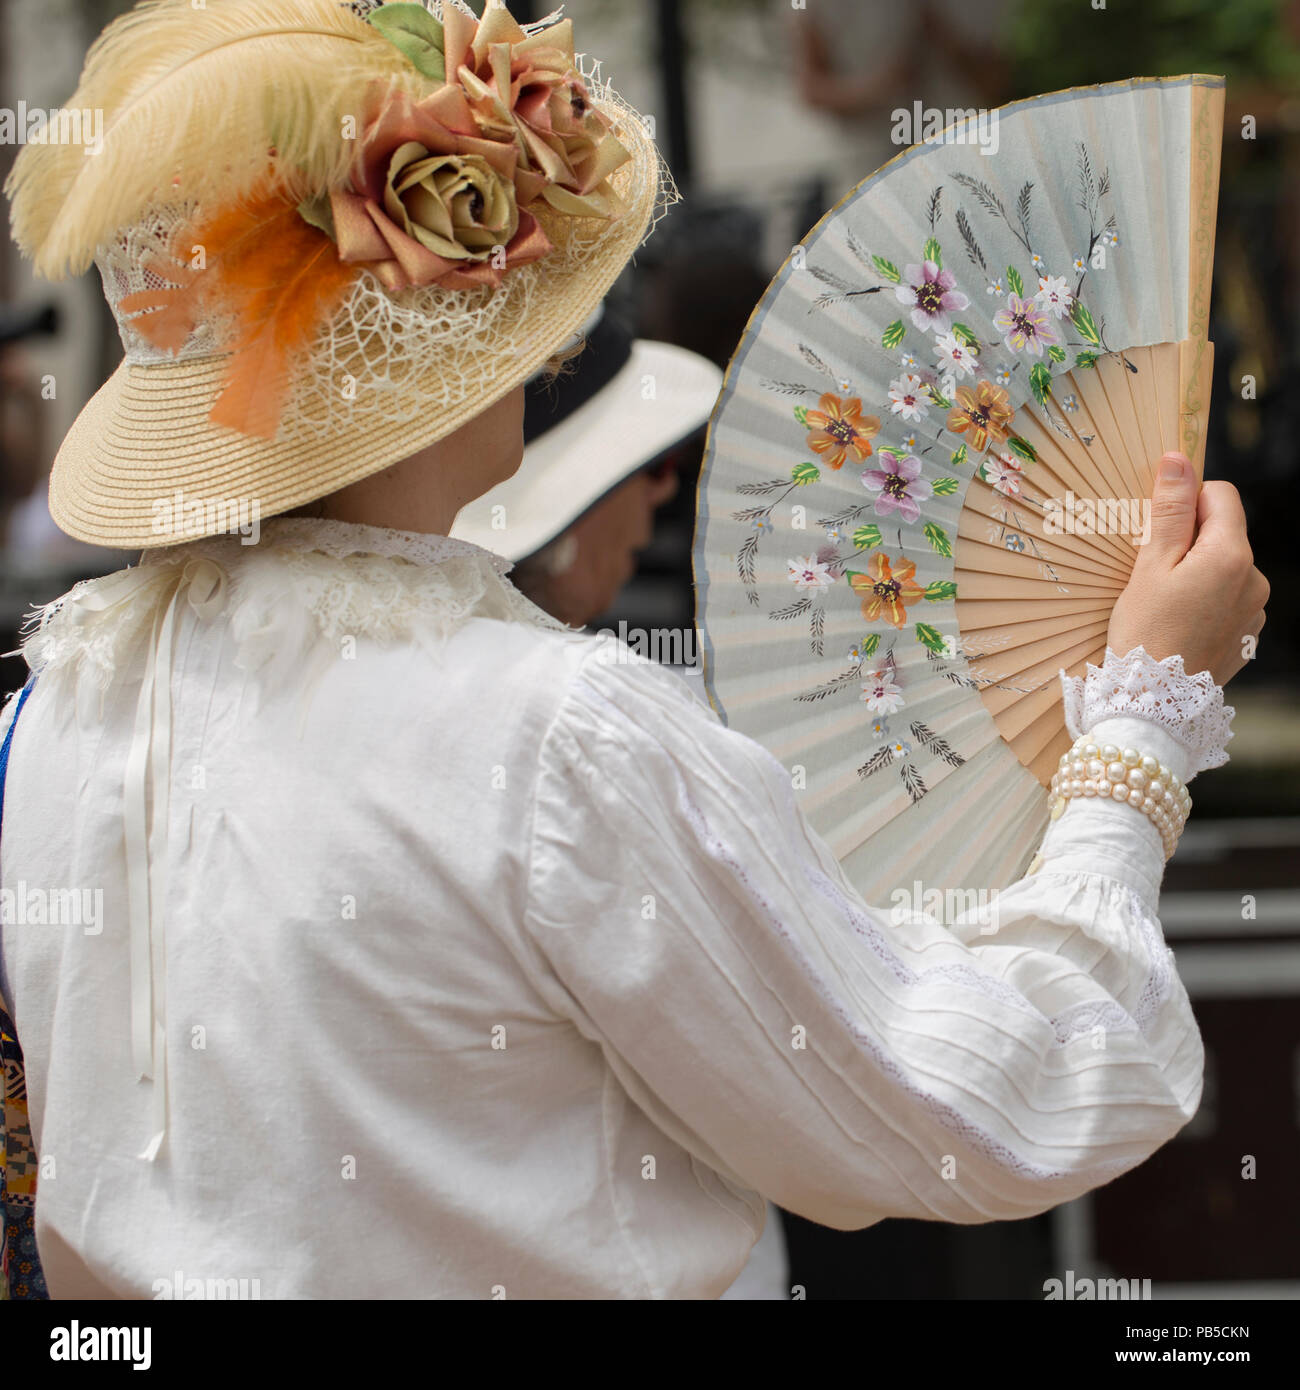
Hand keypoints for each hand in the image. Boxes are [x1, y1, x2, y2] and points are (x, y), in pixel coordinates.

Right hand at [1107, 452, 1268, 687]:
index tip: (1156, 528)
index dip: (1186, 501)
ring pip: (1224, 567)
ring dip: (1197, 573)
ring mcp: (1254, 609)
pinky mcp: (1246, 634)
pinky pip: (1227, 599)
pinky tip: (1179, 624)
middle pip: (1223, 533)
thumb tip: (1179, 459)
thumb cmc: (1144, 633)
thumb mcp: (1148, 566)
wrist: (1152, 705)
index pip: (1220, 495)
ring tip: (1164, 605)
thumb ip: (1168, 511)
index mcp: (1231, 555)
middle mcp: (1255, 578)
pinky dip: (1205, 601)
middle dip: (1188, 541)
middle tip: (1151, 575)